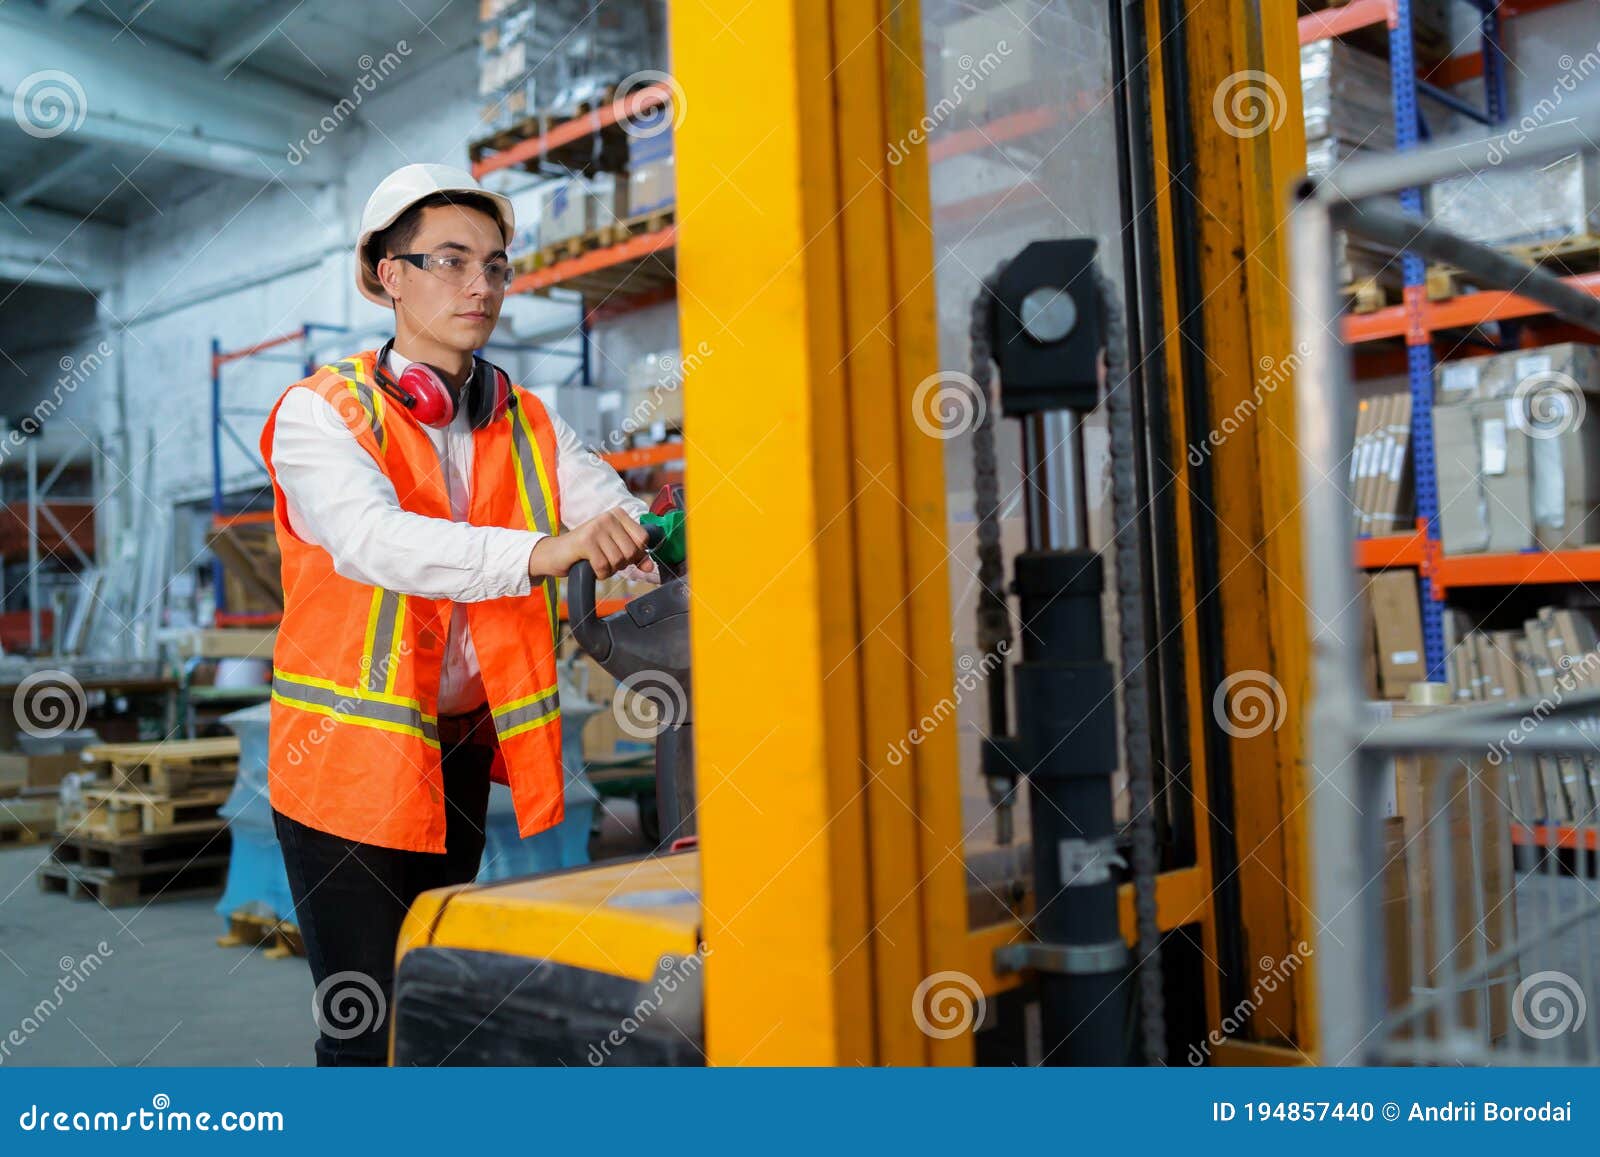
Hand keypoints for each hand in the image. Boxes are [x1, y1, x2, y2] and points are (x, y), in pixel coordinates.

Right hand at [528, 508, 654, 580]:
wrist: (554, 553)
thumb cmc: (586, 551)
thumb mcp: (614, 549)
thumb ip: (634, 556)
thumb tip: (651, 567)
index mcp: (618, 514)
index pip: (643, 538)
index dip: (636, 553)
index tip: (622, 555)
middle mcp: (608, 517)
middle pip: (632, 551)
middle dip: (621, 564)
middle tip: (606, 560)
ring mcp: (596, 528)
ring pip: (618, 560)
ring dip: (609, 569)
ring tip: (597, 562)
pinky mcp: (585, 542)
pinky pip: (603, 566)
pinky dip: (599, 573)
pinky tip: (591, 567)